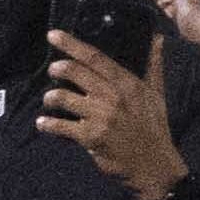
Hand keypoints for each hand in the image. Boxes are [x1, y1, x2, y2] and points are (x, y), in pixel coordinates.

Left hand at [40, 33, 183, 199]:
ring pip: (62, 97)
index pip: (95, 57)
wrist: (154, 165)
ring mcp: (100, 117)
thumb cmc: (154, 127)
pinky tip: (43, 123)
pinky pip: (60, 126)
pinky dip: (47, 124)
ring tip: (50, 101)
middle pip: (74, 72)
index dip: (71, 44)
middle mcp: (113, 96)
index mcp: (128, 83)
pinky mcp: (90, 137)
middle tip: (53, 70)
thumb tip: (157, 39)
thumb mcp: (156, 94)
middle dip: (57, 68)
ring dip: (50, 98)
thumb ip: (153, 65)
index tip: (53, 34)